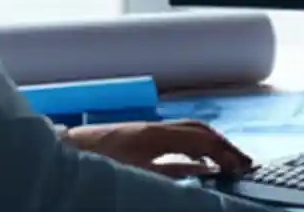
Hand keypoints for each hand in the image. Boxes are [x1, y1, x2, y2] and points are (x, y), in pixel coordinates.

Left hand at [64, 119, 253, 177]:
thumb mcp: (138, 176)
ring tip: (226, 164)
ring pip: (188, 134)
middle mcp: (154, 128)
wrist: (61, 155)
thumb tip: (201, 173)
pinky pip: (174, 141)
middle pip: (199, 131)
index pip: (203, 139)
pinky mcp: (136, 139)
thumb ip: (172, 175)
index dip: (226, 153)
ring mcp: (145, 132)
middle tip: (242, 164)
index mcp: (156, 136)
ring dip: (210, 147)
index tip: (241, 167)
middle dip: (223, 146)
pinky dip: (193, 151)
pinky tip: (198, 166)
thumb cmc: (96, 165)